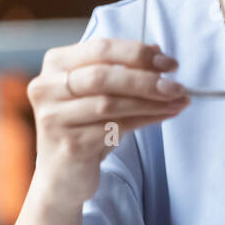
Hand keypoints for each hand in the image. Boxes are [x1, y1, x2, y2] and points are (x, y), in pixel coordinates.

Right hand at [27, 38, 188, 210]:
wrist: (64, 175)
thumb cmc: (85, 126)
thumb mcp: (101, 92)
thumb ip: (122, 69)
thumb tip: (158, 51)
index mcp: (56, 64)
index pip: (101, 49)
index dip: (138, 53)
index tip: (170, 64)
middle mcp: (46, 87)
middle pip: (103, 76)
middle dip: (146, 80)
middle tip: (177, 86)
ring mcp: (54, 117)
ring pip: (110, 104)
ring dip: (150, 102)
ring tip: (178, 101)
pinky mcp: (68, 144)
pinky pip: (113, 128)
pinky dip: (144, 120)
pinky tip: (163, 116)